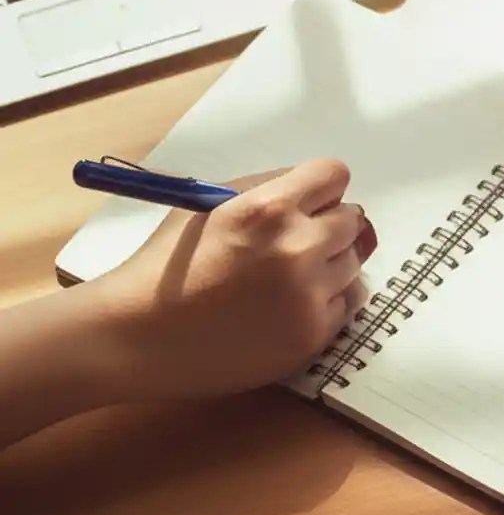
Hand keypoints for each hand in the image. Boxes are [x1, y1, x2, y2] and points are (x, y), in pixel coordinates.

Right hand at [90, 159, 377, 400]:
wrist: (139, 338)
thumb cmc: (166, 268)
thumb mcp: (207, 206)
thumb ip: (265, 189)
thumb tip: (312, 188)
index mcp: (268, 209)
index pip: (334, 176)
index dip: (321, 188)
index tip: (310, 201)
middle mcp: (298, 248)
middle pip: (352, 220)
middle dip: (327, 226)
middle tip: (295, 243)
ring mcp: (310, 295)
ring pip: (354, 262)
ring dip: (330, 265)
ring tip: (286, 279)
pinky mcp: (314, 334)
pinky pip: (346, 303)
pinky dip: (325, 302)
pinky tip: (286, 307)